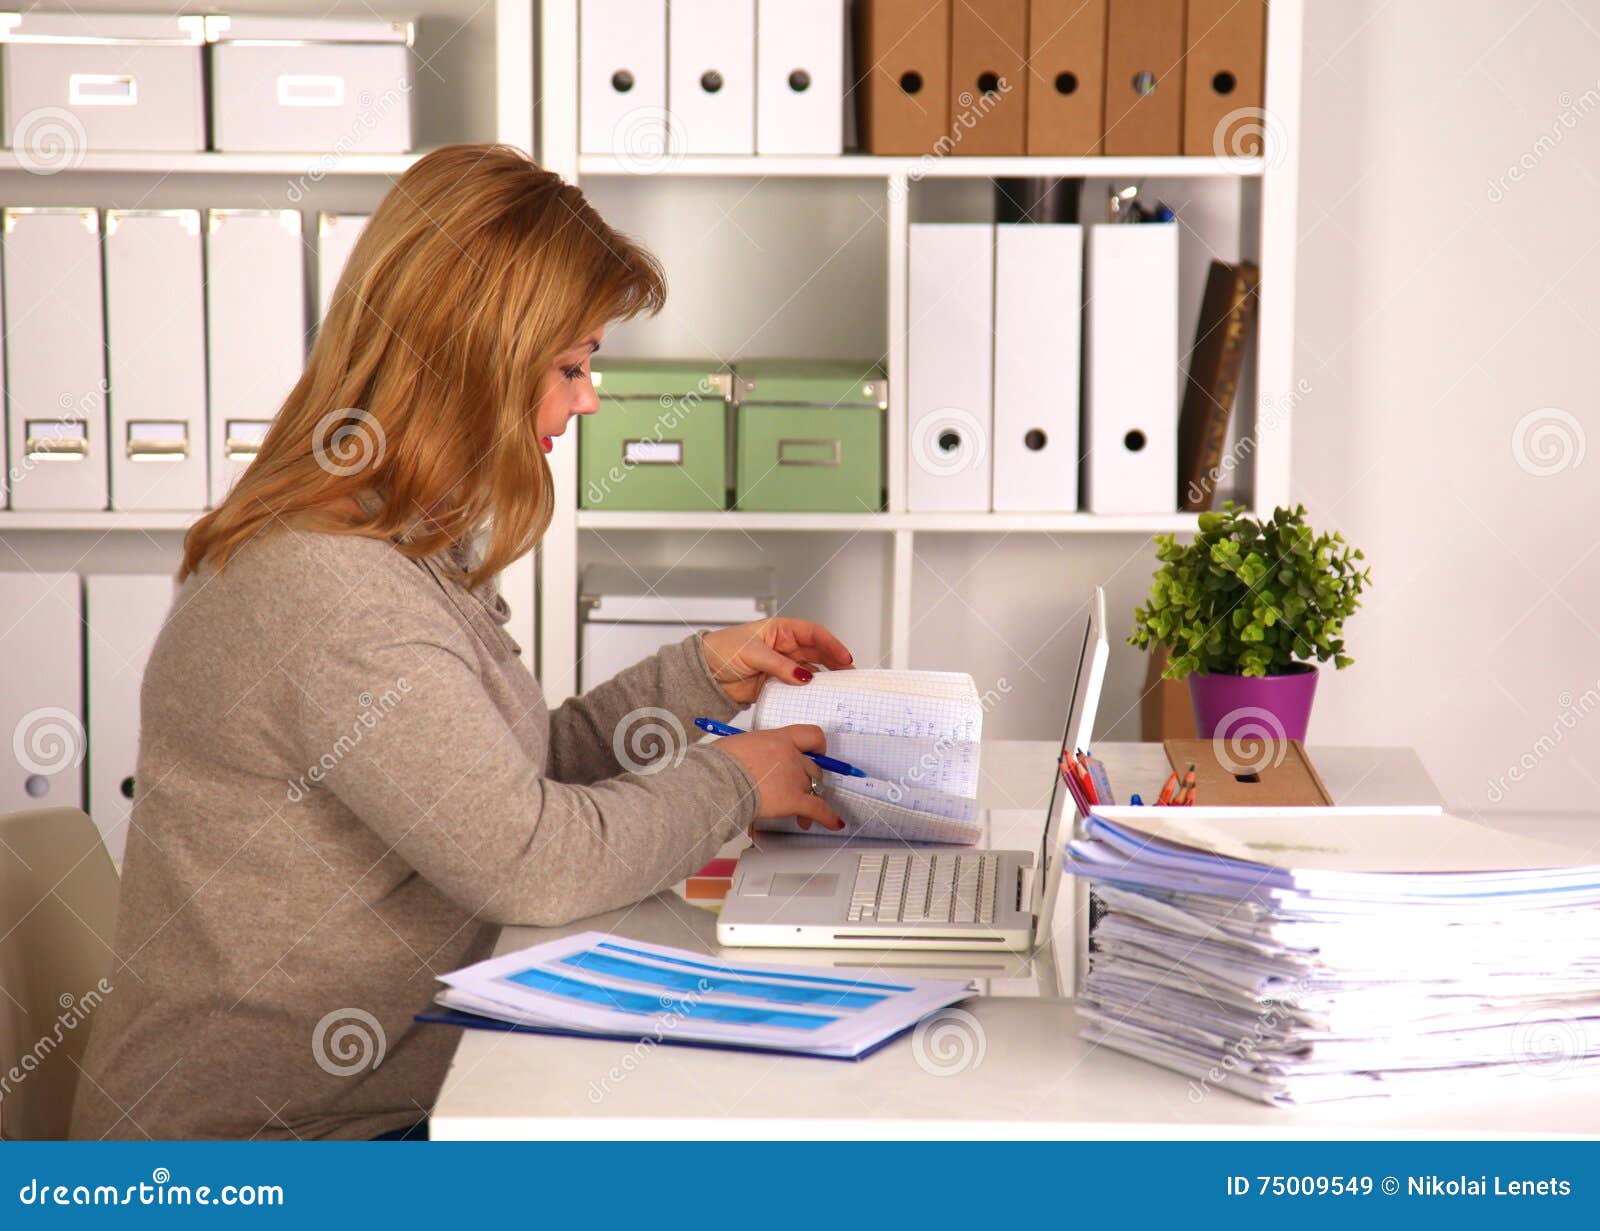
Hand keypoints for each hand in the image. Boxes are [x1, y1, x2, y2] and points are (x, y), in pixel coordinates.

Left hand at [700, 618, 852, 704]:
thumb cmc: (721, 651)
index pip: (812, 634)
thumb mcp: (753, 653)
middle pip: (815, 652)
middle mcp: (783, 647)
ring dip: (822, 679)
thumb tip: (803, 676)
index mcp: (779, 630)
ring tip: (837, 688)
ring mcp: (780, 665)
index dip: (831, 644)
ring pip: (808, 671)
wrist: (704, 674)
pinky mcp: (774, 683)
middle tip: (848, 675)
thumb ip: (780, 665)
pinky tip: (815, 697)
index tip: (844, 656)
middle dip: (833, 662)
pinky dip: (806, 692)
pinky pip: (796, 687)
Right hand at [715, 725, 844, 832]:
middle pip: (812, 767)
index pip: (810, 735)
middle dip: (809, 781)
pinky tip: (833, 823)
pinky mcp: (793, 799)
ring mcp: (794, 777)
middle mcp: (790, 755)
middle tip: (801, 791)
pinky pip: (818, 808)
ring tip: (803, 817)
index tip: (818, 753)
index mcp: (777, 739)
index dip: (817, 747)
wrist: (717, 780)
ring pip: (812, 788)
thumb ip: (754, 752)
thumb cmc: (718, 765)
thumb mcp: (738, 747)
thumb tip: (750, 763)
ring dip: (810, 801)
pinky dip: (827, 817)